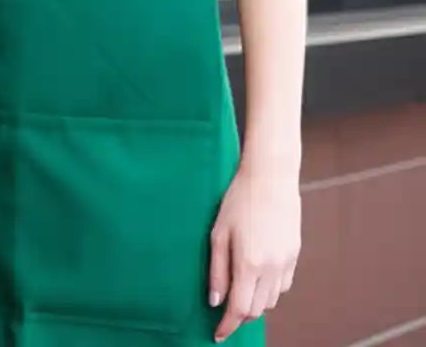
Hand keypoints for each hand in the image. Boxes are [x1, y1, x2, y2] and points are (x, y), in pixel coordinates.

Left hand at [209, 167, 301, 342]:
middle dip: (240, 316)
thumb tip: (215, 301)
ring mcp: (286, 262)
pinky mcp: (295, 255)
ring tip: (238, 294)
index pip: (240, 309)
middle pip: (257, 309)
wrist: (270, 179)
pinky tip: (256, 279)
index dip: (228, 325)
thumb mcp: (217, 235)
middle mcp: (272, 268)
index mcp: (249, 264)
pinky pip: (283, 285)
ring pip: (272, 300)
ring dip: (255, 303)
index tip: (218, 334)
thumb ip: (217, 271)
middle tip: (224, 314)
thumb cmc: (237, 202)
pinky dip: (269, 290)